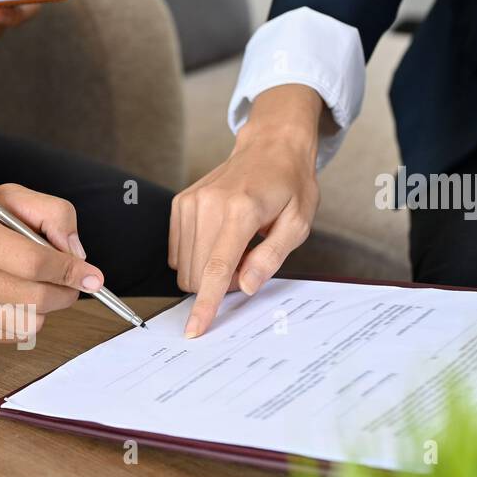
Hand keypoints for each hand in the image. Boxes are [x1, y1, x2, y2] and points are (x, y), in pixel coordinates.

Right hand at [0, 188, 103, 342]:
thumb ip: (49, 213)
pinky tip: (9, 299)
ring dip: (44, 308)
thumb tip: (76, 254)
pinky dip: (20, 319)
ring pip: (25, 323)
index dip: (71, 271)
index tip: (91, 275)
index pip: (33, 260)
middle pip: (34, 298)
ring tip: (36, 288)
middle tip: (71, 283)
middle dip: (65, 292)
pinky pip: (5, 335)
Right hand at [171, 85, 323, 336]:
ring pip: (185, 267)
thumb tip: (244, 287)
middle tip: (246, 265)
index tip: (195, 329)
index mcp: (241, 210)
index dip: (205, 304)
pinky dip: (197, 257)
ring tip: (235, 248)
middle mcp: (209, 205)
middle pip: (197, 273)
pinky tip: (218, 240)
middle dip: (218, 284)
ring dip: (207, 271)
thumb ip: (270, 257)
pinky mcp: (180, 204)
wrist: (270, 147)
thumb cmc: (289, 185)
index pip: (217, 268)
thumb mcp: (298, 223)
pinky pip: (178, 252)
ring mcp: (190, 203)